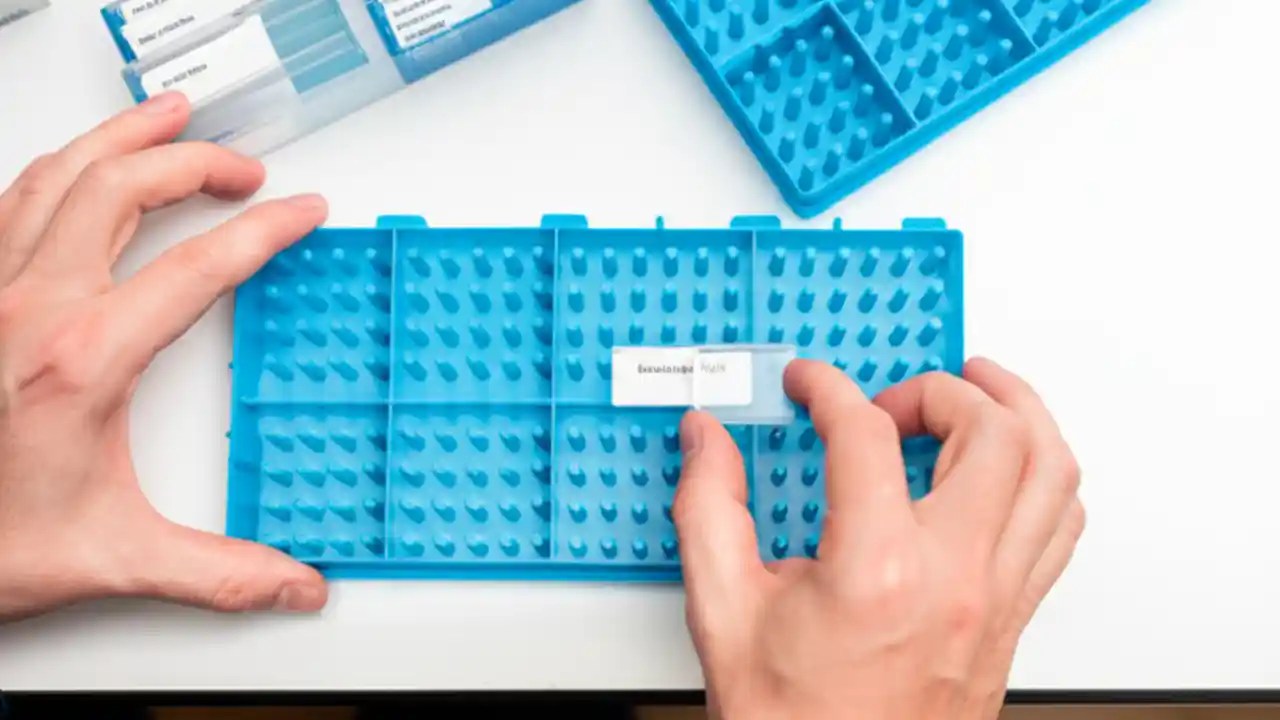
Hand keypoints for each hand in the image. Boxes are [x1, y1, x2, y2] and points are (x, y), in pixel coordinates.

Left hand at [0, 92, 330, 621]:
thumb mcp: (116, 559)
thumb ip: (220, 571)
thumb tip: (294, 584)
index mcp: (80, 358)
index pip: (196, 267)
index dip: (262, 231)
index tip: (300, 212)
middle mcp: (28, 309)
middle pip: (121, 188)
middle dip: (194, 161)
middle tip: (244, 168)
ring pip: (57, 176)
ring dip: (121, 140)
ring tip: (166, 119)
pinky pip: (11, 202)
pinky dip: (58, 171)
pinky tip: (75, 172)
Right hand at [674, 358, 1083, 719]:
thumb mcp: (723, 610)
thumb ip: (709, 508)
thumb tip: (707, 441)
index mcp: (877, 569)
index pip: (867, 433)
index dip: (828, 389)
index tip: (807, 385)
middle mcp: (955, 578)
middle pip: (991, 432)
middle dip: (939, 389)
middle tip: (889, 399)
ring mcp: (995, 599)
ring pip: (1051, 470)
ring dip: (1020, 412)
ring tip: (982, 388)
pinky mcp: (1012, 619)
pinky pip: (1060, 524)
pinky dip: (1043, 476)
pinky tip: (1007, 467)